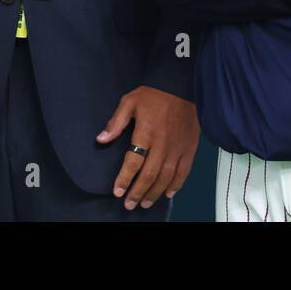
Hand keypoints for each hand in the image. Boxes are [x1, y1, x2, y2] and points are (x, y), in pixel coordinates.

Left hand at [97, 86, 199, 209]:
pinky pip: (184, 171)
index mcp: (146, 132)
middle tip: (129, 204)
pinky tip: (169, 193)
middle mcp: (162, 143)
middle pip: (150, 175)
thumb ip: (116, 122)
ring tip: (145, 203)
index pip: (133, 162)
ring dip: (155, 193)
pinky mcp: (189, 147)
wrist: (181, 84)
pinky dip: (177, 185)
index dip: (124, 179)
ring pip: (166, 177)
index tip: (117, 191)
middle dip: (138, 192)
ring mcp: (178, 147)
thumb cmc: (154, 93)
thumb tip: (101, 139)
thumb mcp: (129, 101)